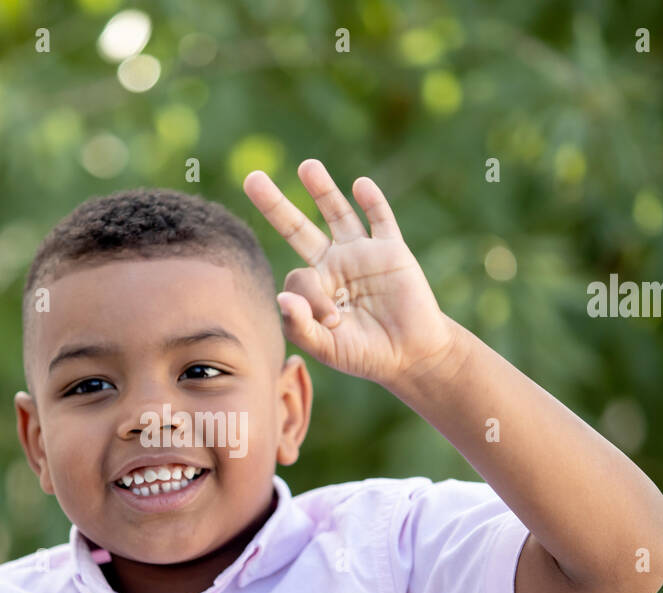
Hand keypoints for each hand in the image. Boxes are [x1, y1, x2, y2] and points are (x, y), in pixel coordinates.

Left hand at [243, 158, 457, 386]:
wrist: (411, 355)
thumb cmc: (365, 354)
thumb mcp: (327, 349)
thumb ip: (300, 326)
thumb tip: (281, 296)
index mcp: (314, 286)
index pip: (298, 277)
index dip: (312, 298)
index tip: (332, 322)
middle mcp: (334, 263)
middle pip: (298, 228)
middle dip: (276, 205)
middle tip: (252, 178)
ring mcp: (362, 253)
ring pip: (337, 214)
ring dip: (322, 190)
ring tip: (307, 167)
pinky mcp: (392, 250)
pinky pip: (381, 220)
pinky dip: (372, 202)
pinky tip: (360, 186)